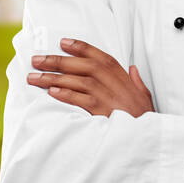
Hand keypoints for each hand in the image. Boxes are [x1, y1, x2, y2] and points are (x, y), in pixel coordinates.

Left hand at [27, 38, 153, 117]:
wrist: (150, 140)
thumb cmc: (146, 119)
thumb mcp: (146, 97)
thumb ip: (137, 82)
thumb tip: (132, 69)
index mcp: (124, 78)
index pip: (100, 57)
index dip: (81, 48)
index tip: (63, 42)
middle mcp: (115, 85)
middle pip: (83, 67)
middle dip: (58, 61)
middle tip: (36, 60)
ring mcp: (109, 99)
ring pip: (77, 82)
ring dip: (53, 78)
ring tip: (33, 77)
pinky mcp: (103, 114)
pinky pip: (81, 101)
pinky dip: (66, 95)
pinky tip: (51, 92)